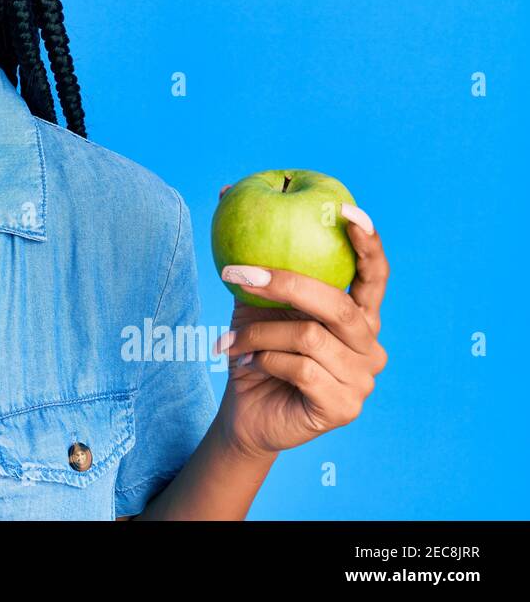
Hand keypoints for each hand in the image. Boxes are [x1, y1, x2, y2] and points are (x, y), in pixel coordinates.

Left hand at [210, 183, 389, 459]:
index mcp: (358, 314)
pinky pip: (300, 369)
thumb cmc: (254, 348)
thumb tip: (227, 189)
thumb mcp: (252, 299)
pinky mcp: (345, 407)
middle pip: (337, 305)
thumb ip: (253, 254)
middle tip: (236, 273)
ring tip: (229, 341)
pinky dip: (264, 360)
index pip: (375, 276)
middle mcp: (369, 344)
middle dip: (284, 284)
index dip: (368, 243)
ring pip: (309, 337)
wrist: (244, 411)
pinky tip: (246, 364)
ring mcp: (363, 379)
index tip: (347, 211)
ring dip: (258, 334)